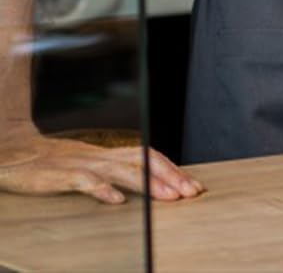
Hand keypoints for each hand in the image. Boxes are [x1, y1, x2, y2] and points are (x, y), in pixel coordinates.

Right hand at [0, 130, 202, 204]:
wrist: (15, 152)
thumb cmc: (54, 163)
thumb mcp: (88, 166)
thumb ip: (112, 172)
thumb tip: (143, 182)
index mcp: (109, 155)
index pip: (150, 157)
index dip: (173, 169)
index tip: (194, 185)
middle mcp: (102, 156)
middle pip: (144, 162)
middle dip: (171, 177)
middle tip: (192, 192)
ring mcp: (84, 164)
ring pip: (122, 170)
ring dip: (149, 184)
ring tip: (168, 197)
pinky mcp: (62, 175)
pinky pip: (85, 181)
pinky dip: (102, 190)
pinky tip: (116, 201)